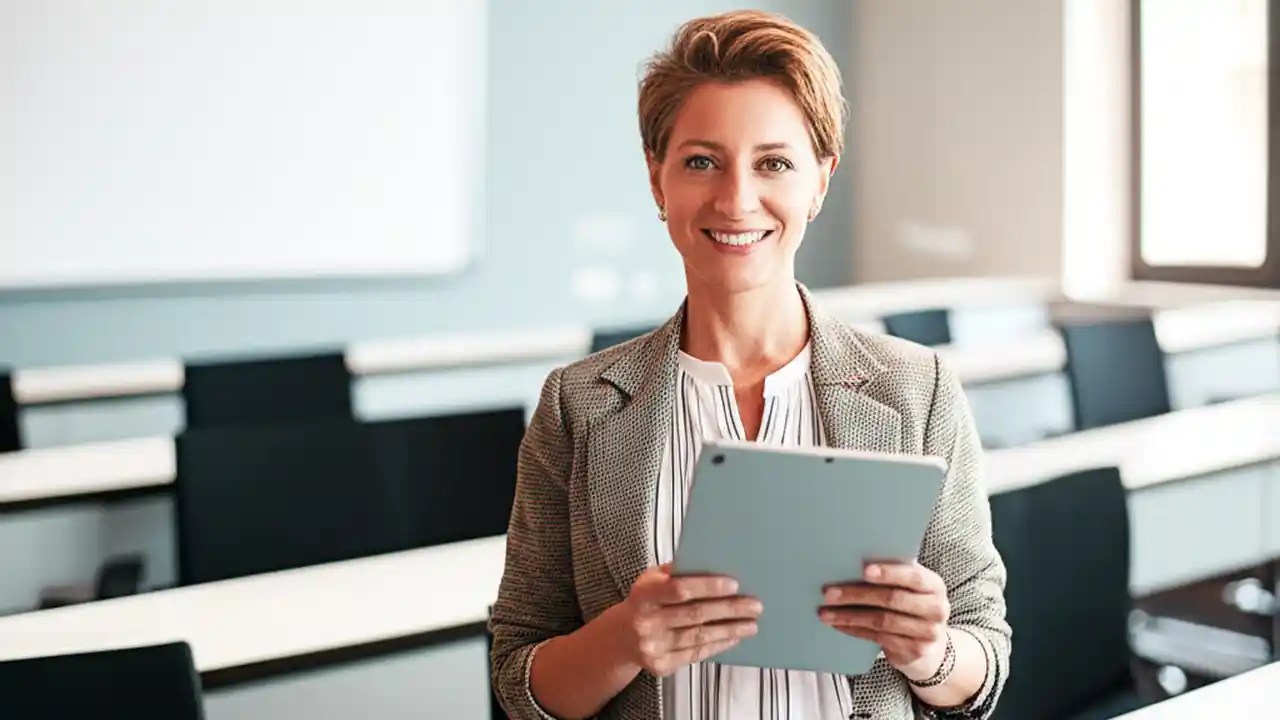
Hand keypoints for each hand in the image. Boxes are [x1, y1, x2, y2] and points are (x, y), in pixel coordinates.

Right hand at [613, 563, 761, 676]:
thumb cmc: (646, 601)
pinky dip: (718, 645)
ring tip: (751, 624)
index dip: (708, 587)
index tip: (735, 584)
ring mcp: (653, 646)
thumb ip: (677, 571)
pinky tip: (733, 638)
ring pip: (699, 637)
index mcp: (644, 594)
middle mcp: (646, 621)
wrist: (622, 636)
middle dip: (729, 610)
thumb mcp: (652, 579)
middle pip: (695, 614)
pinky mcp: (660, 665)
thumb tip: (715, 562)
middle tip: (755, 606)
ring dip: (730, 630)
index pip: (679, 589)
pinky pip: (696, 654)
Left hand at [817, 561, 950, 681]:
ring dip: (849, 616)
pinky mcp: (913, 650)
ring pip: (881, 621)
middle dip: (856, 595)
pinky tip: (838, 624)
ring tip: (825, 612)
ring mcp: (927, 633)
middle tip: (828, 593)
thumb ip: (894, 574)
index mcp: (934, 586)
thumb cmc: (913, 606)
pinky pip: (877, 637)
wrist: (932, 647)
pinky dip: (854, 630)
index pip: (913, 576)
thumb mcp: (911, 589)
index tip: (864, 570)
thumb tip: (852, 558)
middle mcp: (935, 609)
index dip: (888, 573)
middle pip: (892, 599)